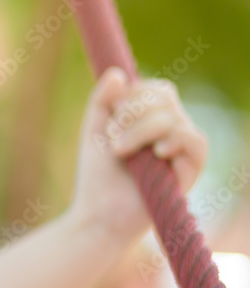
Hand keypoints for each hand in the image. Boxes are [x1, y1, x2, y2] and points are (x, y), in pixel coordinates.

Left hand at [67, 67, 207, 248]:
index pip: (154, 89)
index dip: (132, 96)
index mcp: (151, 119)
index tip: (110, 120)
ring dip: (140, 131)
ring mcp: (182, 149)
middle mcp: (171, 130)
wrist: (99, 214)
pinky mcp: (191, 169)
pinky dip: (173, 140)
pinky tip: (156, 153)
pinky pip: (194, 140)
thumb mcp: (94, 131)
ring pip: (173, 117)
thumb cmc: (97, 176)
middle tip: (113, 140)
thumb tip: (118, 73)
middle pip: (165, 96)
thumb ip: (102, 100)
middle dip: (132, 113)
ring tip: (121, 152)